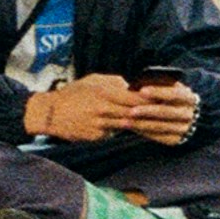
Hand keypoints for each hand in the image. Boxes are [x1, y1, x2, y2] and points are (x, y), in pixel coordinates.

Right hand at [31, 74, 201, 144]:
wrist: (50, 114)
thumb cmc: (72, 94)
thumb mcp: (92, 80)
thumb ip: (113, 82)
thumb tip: (131, 85)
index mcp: (105, 93)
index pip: (135, 98)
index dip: (151, 100)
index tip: (165, 101)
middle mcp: (105, 110)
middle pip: (135, 113)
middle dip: (152, 114)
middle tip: (169, 115)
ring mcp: (101, 126)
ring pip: (128, 126)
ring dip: (143, 126)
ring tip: (160, 126)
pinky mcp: (97, 137)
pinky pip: (115, 134)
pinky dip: (126, 133)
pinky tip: (138, 134)